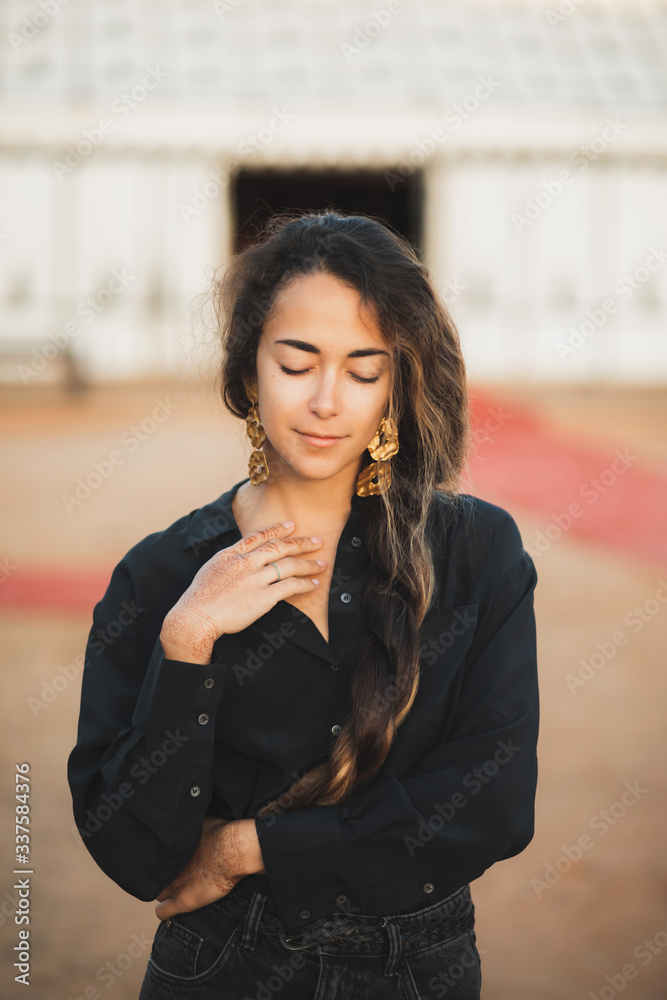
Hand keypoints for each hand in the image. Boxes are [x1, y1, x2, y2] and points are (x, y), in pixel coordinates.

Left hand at [155, 817, 264, 920]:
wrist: (232, 851)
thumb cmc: (220, 832)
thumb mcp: (199, 822)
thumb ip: (187, 826)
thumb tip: (182, 819)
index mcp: (171, 850)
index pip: (156, 859)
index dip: (165, 860)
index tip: (174, 859)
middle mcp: (168, 867)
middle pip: (156, 875)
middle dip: (165, 875)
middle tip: (179, 873)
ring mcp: (173, 885)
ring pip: (158, 893)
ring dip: (165, 891)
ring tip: (179, 889)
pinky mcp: (183, 901)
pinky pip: (162, 912)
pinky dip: (166, 910)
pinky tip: (174, 906)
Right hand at [160, 521, 326, 660]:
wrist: (195, 617)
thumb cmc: (200, 597)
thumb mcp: (212, 568)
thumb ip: (230, 560)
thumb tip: (242, 557)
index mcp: (231, 554)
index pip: (259, 536)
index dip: (278, 529)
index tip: (292, 525)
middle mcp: (245, 563)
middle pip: (279, 547)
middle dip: (301, 543)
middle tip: (317, 541)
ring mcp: (255, 579)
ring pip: (289, 565)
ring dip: (308, 564)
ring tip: (322, 564)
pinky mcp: (263, 598)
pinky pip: (290, 586)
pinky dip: (304, 583)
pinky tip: (313, 583)